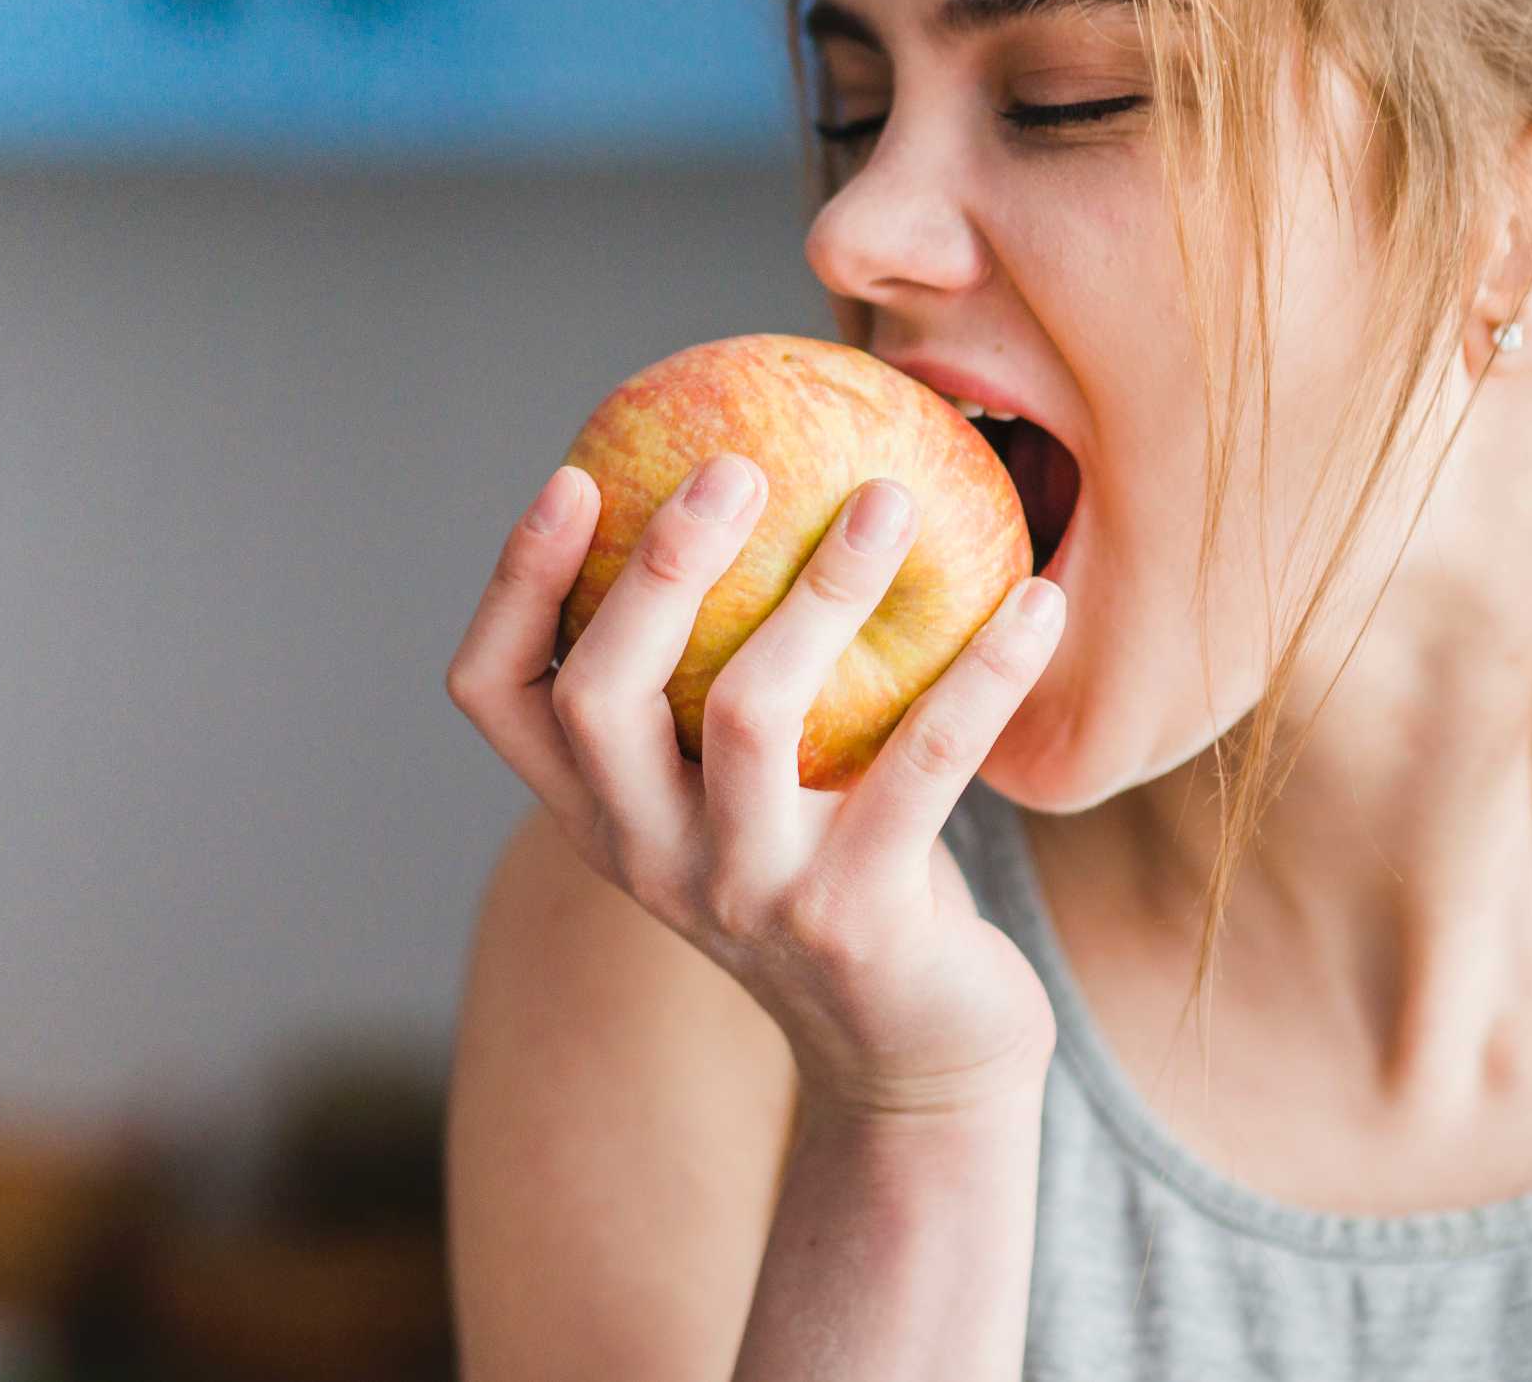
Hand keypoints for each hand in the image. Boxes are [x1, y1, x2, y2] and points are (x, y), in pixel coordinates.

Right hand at [445, 454, 1065, 1118]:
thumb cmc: (829, 875)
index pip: (494, 693)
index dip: (514, 582)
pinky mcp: (856, 920)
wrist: (915, 1066)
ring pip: (747, 715)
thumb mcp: (741, 792)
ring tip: (891, 499)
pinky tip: (1037, 603)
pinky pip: (922, 765)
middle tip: (733, 466)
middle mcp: (648, 856)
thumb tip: (762, 476)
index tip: (575, 477)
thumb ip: (714, 676)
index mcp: (598, 813)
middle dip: (657, 567)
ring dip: (820, 590)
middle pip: (598, 697)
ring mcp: (745, 895)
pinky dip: (983, 673)